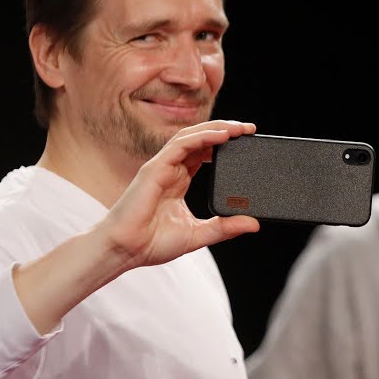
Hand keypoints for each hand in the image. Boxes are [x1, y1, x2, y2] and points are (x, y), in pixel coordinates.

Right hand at [105, 120, 259, 267]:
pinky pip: (181, 145)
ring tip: (240, 128)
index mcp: (178, 181)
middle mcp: (170, 170)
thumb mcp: (198, 234)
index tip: (246, 143)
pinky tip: (221, 135)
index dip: (224, 145)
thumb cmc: (151, 243)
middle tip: (249, 130)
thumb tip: (253, 224)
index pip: (203, 153)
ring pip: (191, 137)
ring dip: (216, 128)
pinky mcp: (155, 168)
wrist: (125, 250)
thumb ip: (224, 227)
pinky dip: (202, 137)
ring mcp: (162, 166)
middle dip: (225, 130)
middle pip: (200, 139)